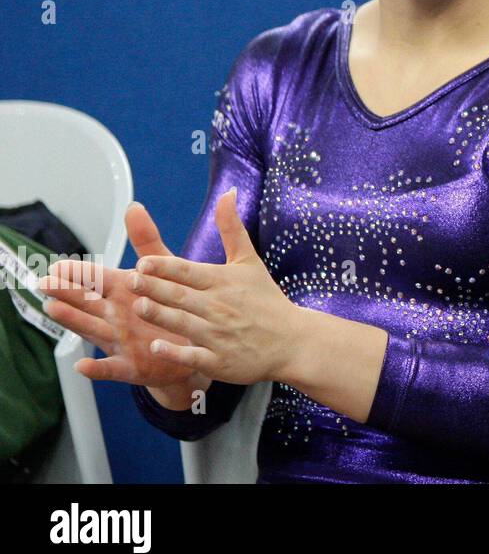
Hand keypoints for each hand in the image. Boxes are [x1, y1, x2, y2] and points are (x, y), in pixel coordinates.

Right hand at [38, 199, 206, 400]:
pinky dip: (97, 369)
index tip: (58, 264)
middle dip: (66, 292)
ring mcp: (119, 340)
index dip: (79, 272)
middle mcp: (115, 314)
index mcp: (123, 290)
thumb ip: (147, 241)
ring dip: (74, 321)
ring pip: (93, 329)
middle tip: (45, 283)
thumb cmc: (174, 302)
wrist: (198, 342)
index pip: (96, 278)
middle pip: (86, 302)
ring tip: (54, 310)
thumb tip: (134, 207)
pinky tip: (83, 366)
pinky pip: (112, 368)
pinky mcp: (131, 365)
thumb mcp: (164, 268)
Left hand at [126, 187, 303, 384]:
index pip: (188, 271)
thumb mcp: (249, 262)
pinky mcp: (220, 360)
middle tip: (131, 280)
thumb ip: (232, 228)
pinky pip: (194, 355)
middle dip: (155, 287)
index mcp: (222, 282)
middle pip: (181, 295)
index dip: (165, 267)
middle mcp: (219, 307)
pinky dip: (176, 352)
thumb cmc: (266, 300)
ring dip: (161, 315)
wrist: (293, 341)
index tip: (144, 262)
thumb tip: (228, 192)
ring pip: (184, 323)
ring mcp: (219, 335)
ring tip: (138, 308)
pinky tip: (156, 347)